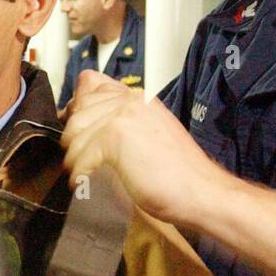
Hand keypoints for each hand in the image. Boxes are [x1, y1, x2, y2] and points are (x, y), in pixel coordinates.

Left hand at [61, 71, 230, 225]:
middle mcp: (131, 100)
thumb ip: (119, 122)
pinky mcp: (117, 135)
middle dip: (73, 138)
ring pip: (75, 133)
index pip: (91, 84)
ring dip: (74, 158)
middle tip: (80, 160)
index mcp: (138, 98)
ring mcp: (123, 114)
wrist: (202, 192)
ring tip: (84, 174)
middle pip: (77, 109)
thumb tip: (81, 122)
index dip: (77, 108)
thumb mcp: (146, 136)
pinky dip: (80, 173)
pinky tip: (87, 183)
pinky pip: (81, 154)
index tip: (78, 132)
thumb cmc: (177, 174)